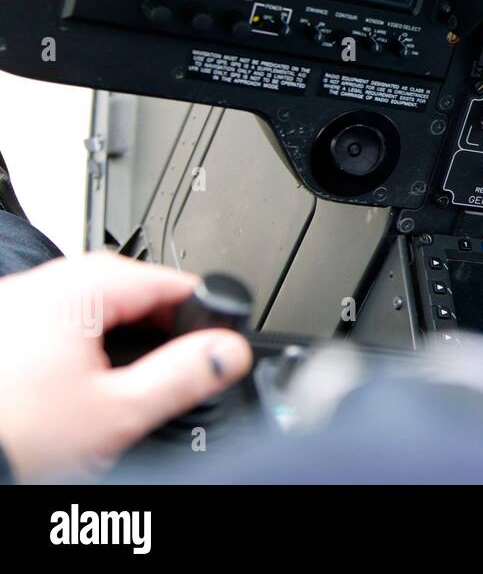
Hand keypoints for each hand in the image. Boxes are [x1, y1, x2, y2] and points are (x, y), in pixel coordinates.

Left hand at [0, 253, 251, 480]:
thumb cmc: (11, 437)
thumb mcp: (117, 413)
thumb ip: (182, 377)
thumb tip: (226, 353)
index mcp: (77, 291)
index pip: (163, 279)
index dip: (200, 307)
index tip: (220, 331)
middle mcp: (38, 287)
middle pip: (124, 288)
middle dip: (157, 321)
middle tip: (182, 356)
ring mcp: (10, 306)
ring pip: (85, 305)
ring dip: (117, 332)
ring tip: (129, 375)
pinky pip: (51, 322)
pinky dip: (77, 344)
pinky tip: (79, 383)